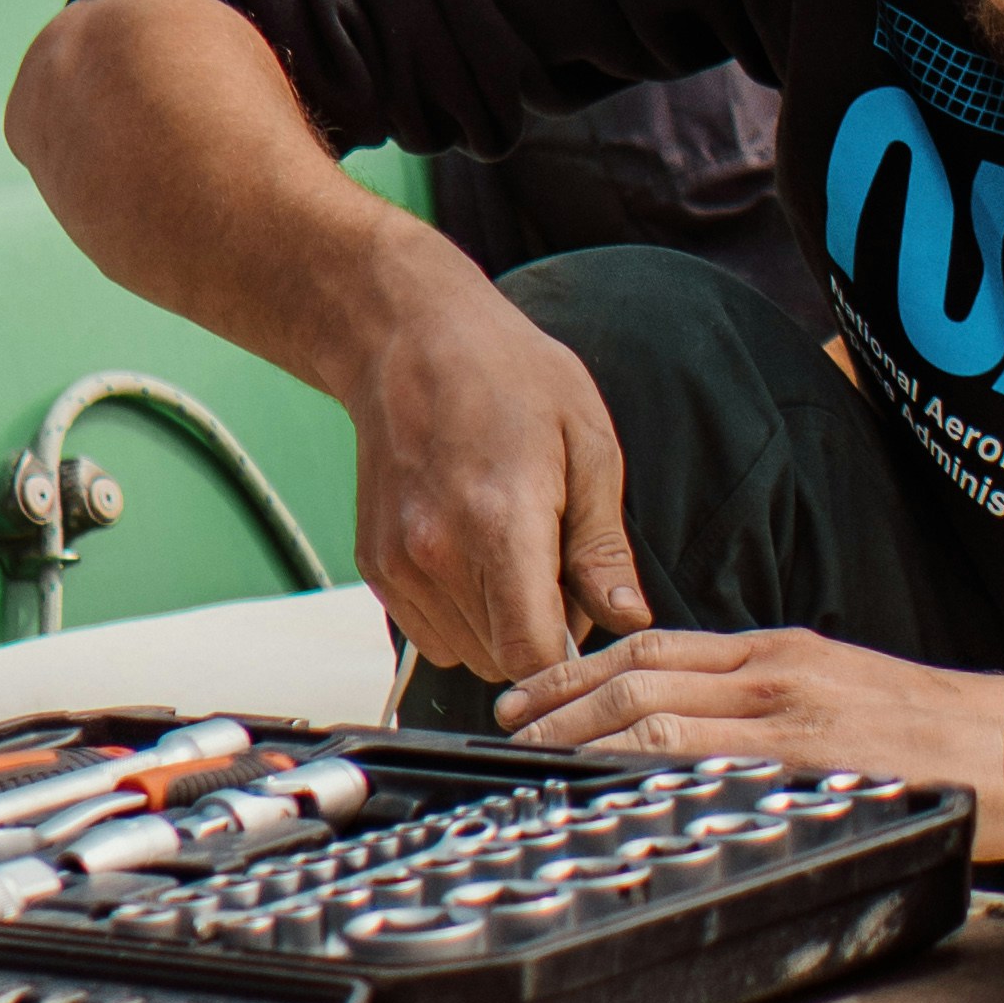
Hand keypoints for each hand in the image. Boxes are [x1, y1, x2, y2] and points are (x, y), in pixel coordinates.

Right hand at [340, 255, 652, 686]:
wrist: (412, 339)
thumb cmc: (509, 378)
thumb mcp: (588, 446)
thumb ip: (603, 547)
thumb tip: (628, 619)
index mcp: (499, 524)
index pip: (531, 655)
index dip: (570, 653)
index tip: (587, 615)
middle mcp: (437, 555)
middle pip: (501, 663)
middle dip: (541, 634)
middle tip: (557, 565)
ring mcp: (398, 565)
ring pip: (464, 654)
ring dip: (498, 627)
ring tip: (515, 553)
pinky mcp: (375, 567)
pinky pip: (429, 632)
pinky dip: (460, 615)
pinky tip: (476, 553)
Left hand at [495, 624, 1003, 856]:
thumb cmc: (935, 735)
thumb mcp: (844, 689)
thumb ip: (772, 700)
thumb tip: (699, 728)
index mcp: (782, 651)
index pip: (657, 645)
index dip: (582, 663)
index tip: (534, 688)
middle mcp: (774, 672)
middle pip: (639, 674)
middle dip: (559, 697)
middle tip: (506, 722)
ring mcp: (786, 718)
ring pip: (654, 714)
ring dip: (578, 734)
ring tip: (531, 755)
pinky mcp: (804, 764)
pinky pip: (701, 760)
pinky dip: (638, 768)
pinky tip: (601, 788)